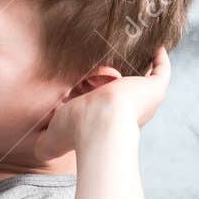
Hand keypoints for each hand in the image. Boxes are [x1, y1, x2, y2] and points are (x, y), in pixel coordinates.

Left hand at [35, 47, 170, 160]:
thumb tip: (35, 151)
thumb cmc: (76, 129)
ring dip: (137, 68)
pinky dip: (161, 60)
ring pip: (141, 81)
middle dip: (109, 78)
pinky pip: (162, 71)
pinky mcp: (154, 89)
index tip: (80, 78)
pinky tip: (158, 47)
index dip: (87, 88)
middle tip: (102, 66)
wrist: (100, 124)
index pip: (97, 101)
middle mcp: (124, 112)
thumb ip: (44, 141)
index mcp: (103, 120)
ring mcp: (141, 100)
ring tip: (134, 48)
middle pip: (118, 90)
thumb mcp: (53, 133)